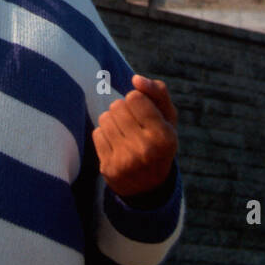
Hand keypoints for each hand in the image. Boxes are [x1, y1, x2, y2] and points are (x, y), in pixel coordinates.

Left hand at [92, 75, 177, 198]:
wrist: (150, 185)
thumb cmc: (159, 140)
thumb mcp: (168, 117)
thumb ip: (157, 92)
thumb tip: (136, 79)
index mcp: (164, 136)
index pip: (135, 97)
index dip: (137, 100)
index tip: (144, 112)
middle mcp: (145, 150)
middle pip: (117, 106)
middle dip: (123, 110)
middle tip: (134, 124)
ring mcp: (126, 161)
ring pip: (105, 118)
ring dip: (112, 121)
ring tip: (125, 134)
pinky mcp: (108, 168)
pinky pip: (97, 133)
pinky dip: (104, 135)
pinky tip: (116, 146)